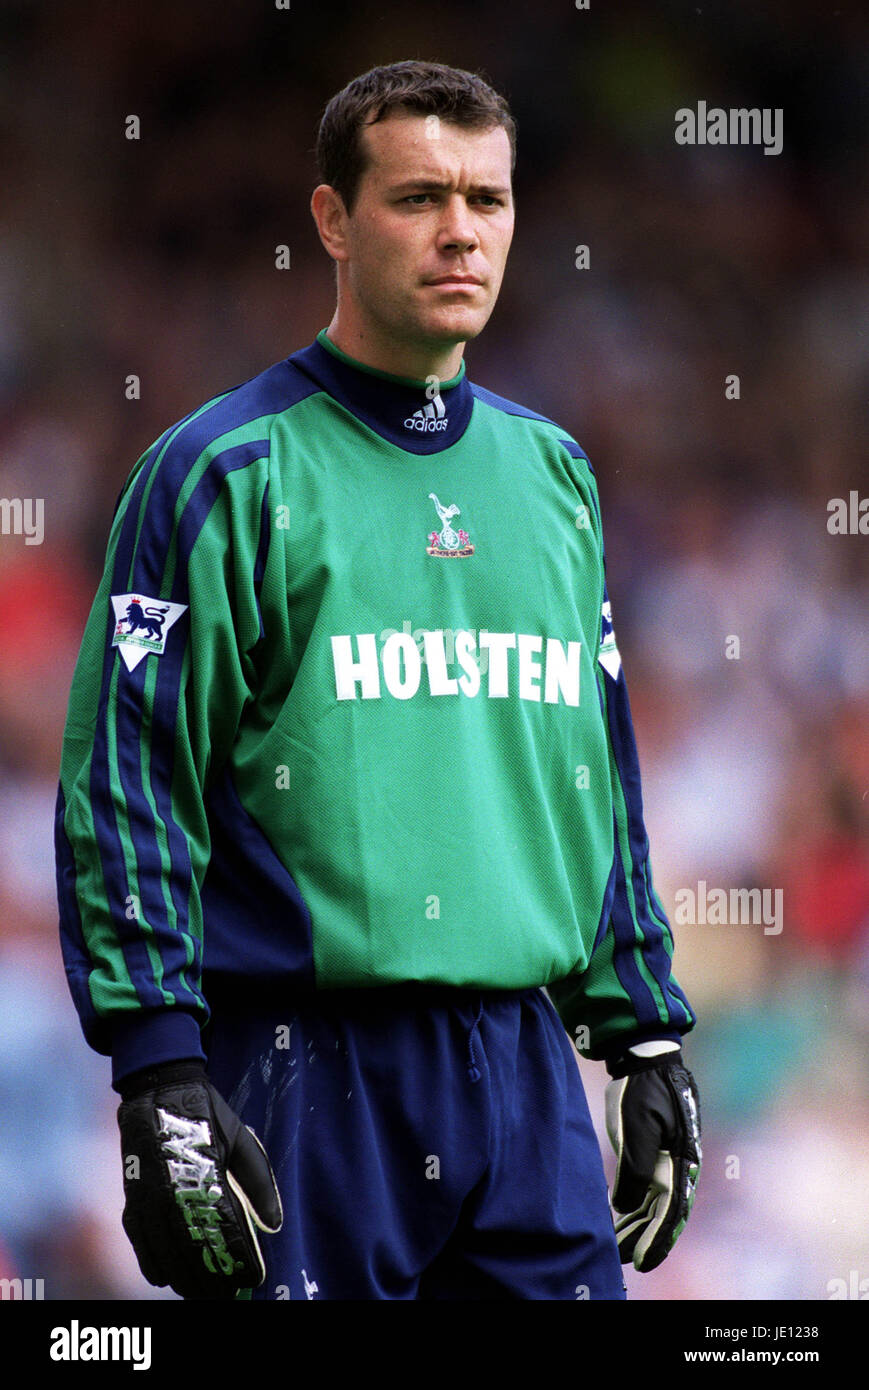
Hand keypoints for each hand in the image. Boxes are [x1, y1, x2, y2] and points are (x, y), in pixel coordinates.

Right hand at [117, 1059, 282, 1298]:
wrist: (160, 1091)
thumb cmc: (207, 1117)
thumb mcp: (242, 1142)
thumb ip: (258, 1184)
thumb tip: (273, 1224)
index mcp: (208, 1175)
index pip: (226, 1231)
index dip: (239, 1259)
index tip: (251, 1277)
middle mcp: (176, 1190)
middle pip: (194, 1249)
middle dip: (211, 1277)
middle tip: (225, 1294)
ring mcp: (150, 1196)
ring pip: (166, 1251)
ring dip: (183, 1277)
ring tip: (199, 1294)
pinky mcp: (133, 1197)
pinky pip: (140, 1240)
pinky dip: (151, 1263)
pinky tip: (164, 1278)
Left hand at [604, 1046, 700, 1271]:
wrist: (647, 1057)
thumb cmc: (642, 1090)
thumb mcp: (637, 1127)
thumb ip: (635, 1168)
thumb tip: (625, 1206)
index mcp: (681, 1161)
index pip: (671, 1211)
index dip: (656, 1240)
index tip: (639, 1262)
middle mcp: (680, 1165)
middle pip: (663, 1212)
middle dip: (643, 1237)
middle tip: (620, 1260)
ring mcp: (669, 1158)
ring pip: (654, 1202)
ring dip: (637, 1224)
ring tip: (615, 1244)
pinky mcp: (656, 1151)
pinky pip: (647, 1187)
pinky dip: (634, 1205)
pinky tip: (617, 1215)